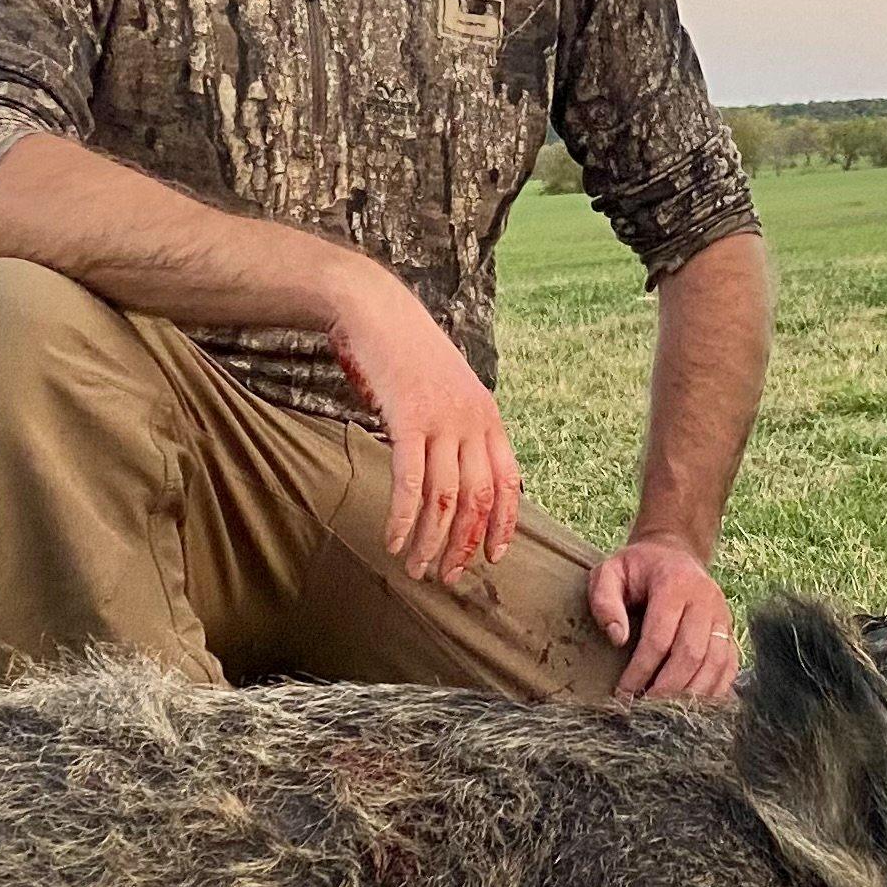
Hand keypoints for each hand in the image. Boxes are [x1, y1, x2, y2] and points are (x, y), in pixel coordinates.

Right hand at [327, 272, 520, 586]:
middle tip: (447, 576)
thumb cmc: (407, 353)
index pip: (509, 482)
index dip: (504, 525)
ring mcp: (443, 420)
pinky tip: (395, 541)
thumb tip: (457, 476)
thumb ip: (459, 429)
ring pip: (445, 497)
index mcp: (488, 417)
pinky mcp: (408, 418)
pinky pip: (410, 481)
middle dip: (464, 545)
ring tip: (417, 568)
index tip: (493, 557)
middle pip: (478, 500)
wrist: (378, 309)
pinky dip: (404, 517)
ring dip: (431, 541)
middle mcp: (473, 421)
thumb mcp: (448, 390)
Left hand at [592, 531, 735, 701]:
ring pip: (715, 664)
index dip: (641, 670)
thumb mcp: (609, 572)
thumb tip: (618, 638)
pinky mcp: (730, 630)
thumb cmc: (636, 569)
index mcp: (675, 584)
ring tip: (667, 714)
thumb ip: (604, 600)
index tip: (623, 694)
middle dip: (667, 689)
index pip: (660, 637)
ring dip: (691, 695)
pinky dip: (715, 691)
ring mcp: (723, 616)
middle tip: (645, 711)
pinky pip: (730, 666)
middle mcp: (706, 599)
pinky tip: (694, 708)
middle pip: (691, 654)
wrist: (673, 554)